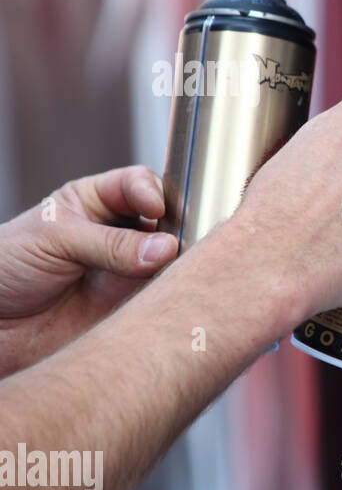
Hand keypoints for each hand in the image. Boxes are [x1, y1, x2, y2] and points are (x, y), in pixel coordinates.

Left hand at [0, 165, 178, 374]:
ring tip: (171, 271)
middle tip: (175, 242)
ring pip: (170, 259)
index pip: (137, 184)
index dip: (152, 193)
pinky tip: (169, 295)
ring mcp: (127, 270)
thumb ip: (109, 243)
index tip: (156, 211)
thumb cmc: (4, 267)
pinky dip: (172, 295)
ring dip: (177, 263)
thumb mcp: (53, 239)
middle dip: (175, 227)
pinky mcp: (131, 305)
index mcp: (94, 203)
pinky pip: (162, 296)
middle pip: (165, 220)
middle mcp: (117, 233)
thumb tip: (164, 248)